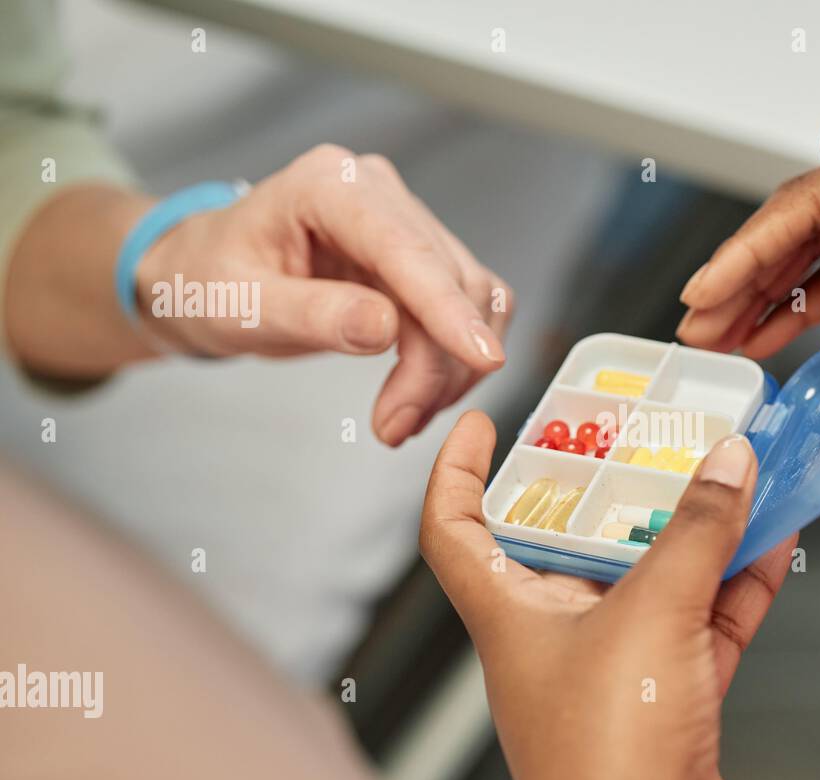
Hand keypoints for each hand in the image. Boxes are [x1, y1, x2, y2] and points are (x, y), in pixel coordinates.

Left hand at [137, 146, 512, 444]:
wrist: (207, 278)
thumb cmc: (209, 282)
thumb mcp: (240, 305)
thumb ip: (311, 314)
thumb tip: (384, 328)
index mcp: (328, 185)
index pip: (407, 249)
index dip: (449, 308)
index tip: (484, 360)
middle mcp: (377, 193)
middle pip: (449, 281)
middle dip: (437, 364)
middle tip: (395, 427)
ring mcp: (406, 222)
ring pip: (472, 298)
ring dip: (451, 370)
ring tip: (400, 419)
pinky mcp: (422, 258)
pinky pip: (469, 309)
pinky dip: (455, 360)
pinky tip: (420, 394)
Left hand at [419, 411, 795, 779]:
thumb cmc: (609, 749)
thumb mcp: (651, 614)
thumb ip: (694, 533)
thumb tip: (729, 464)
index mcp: (512, 611)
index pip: (455, 528)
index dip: (459, 469)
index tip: (481, 422)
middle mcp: (557, 633)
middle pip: (576, 540)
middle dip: (621, 486)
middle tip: (653, 435)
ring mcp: (617, 663)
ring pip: (654, 576)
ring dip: (696, 530)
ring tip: (734, 474)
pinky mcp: (670, 692)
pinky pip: (703, 618)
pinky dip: (735, 581)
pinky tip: (772, 540)